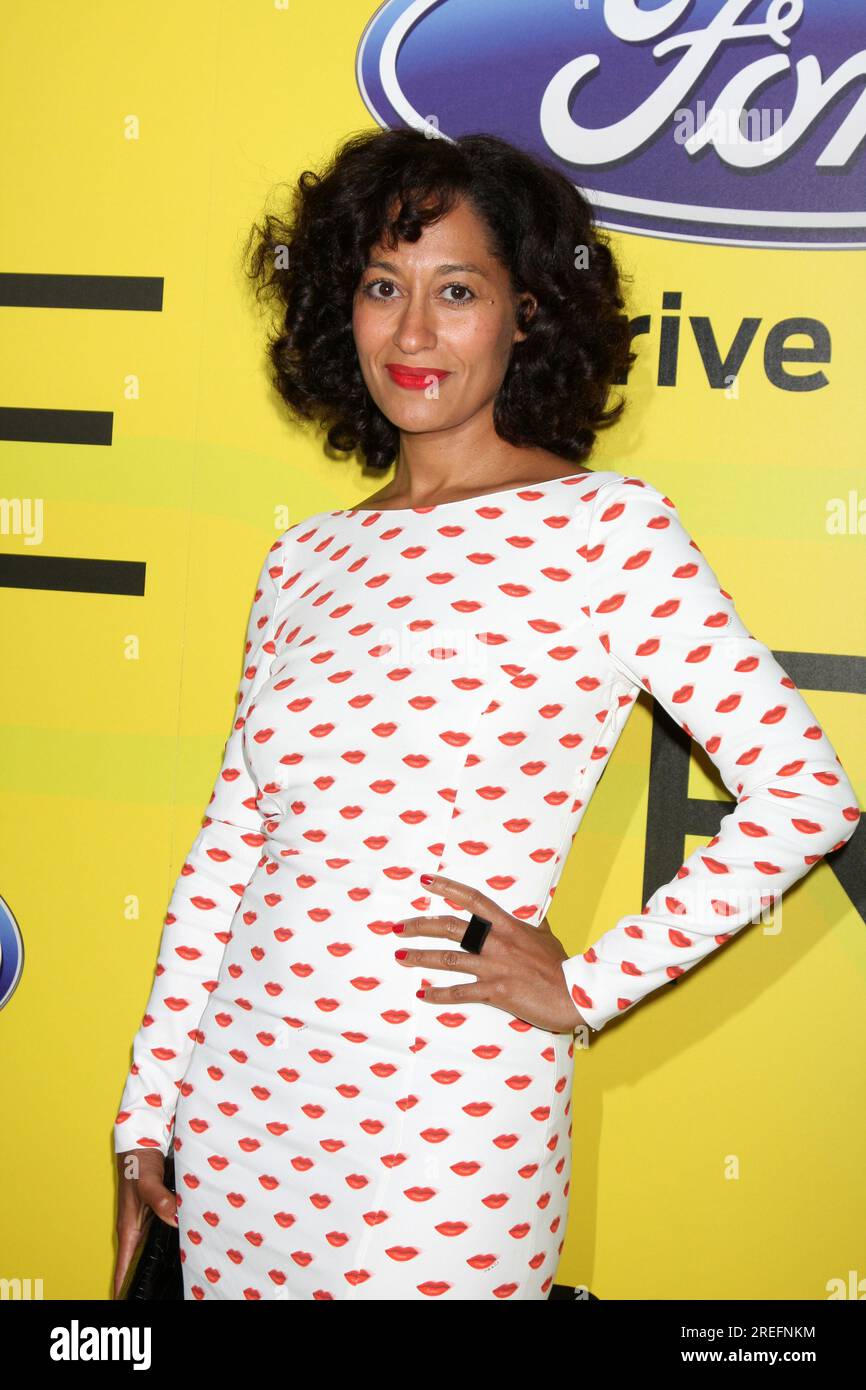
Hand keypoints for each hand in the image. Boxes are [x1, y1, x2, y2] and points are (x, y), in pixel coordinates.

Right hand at [113, 1147, 177, 1298]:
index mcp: (128, 1230)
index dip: (124, 1290)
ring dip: (162, 1261)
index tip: (130, 1304)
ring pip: (153, 1250)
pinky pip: (165, 1234)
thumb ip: (159, 1199)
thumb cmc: (137, 1164)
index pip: (123, 1270)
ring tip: (182, 1275)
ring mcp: (147, 1223)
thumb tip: (174, 1218)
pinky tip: (189, 1247)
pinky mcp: (158, 1214)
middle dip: (147, 1280)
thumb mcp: (147, 1181)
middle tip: (166, 1294)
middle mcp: (136, 1231)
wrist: (141, 1143)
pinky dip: (174, 1241)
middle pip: (139, 1264)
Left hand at [394, 873, 591, 1034]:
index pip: (473, 899)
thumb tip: (539, 917)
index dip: (448, 888)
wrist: (575, 993)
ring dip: (420, 957)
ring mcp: (495, 966)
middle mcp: (497, 942)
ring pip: (448, 959)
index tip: (425, 881)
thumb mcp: (548, 938)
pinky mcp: (496, 991)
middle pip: (451, 927)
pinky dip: (439, 994)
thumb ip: (537, 927)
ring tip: (400, 956)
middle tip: (398, 927)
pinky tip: (423, 995)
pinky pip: (460, 992)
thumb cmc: (563, 966)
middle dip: (420, 926)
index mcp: (509, 926)